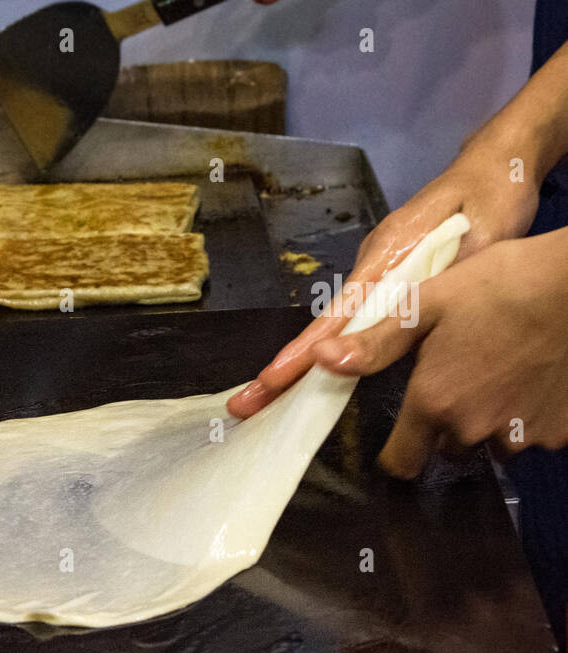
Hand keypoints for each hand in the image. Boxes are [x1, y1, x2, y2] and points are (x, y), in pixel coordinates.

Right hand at [227, 141, 543, 421]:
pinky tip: (324, 371)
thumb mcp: (488, 236)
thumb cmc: (491, 193)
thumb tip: (424, 317)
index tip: (275, 376)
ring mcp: (378, 268)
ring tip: (272, 395)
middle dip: (286, 366)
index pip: (342, 311)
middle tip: (245, 402)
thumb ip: (454, 278)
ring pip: (341, 323)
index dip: (310, 349)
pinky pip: (360, 315)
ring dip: (309, 361)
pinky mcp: (388, 273)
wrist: (495, 162)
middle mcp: (373, 262)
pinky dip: (339, 345)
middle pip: (326, 324)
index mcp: (389, 253)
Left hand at [308, 228, 567, 477]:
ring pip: (494, 445)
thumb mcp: (427, 304)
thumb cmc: (502, 284)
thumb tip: (319, 359)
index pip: (402, 462)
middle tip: (459, 381)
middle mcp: (476, 428)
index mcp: (435, 402)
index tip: (400, 439)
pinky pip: (536, 436)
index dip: (397, 454)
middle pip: (448, 450)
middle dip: (447, 427)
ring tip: (500, 376)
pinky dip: (532, 417)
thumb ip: (374, 343)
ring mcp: (524, 433)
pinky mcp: (563, 431)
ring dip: (491, 423)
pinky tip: (534, 378)